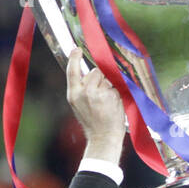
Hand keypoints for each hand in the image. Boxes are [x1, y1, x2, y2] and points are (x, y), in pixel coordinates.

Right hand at [66, 49, 124, 164]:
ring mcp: (98, 93)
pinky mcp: (110, 96)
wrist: (103, 138)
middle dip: (100, 79)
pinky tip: (113, 106)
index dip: (74, 58)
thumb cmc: (92, 122)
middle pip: (95, 71)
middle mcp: (84, 92)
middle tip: (100, 96)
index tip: (77, 49)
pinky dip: (116, 94)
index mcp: (73, 94)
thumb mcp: (78, 105)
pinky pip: (116, 87)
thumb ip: (80, 89)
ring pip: (107, 78)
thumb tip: (89, 73)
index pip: (72, 70)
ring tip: (106, 103)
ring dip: (109, 86)